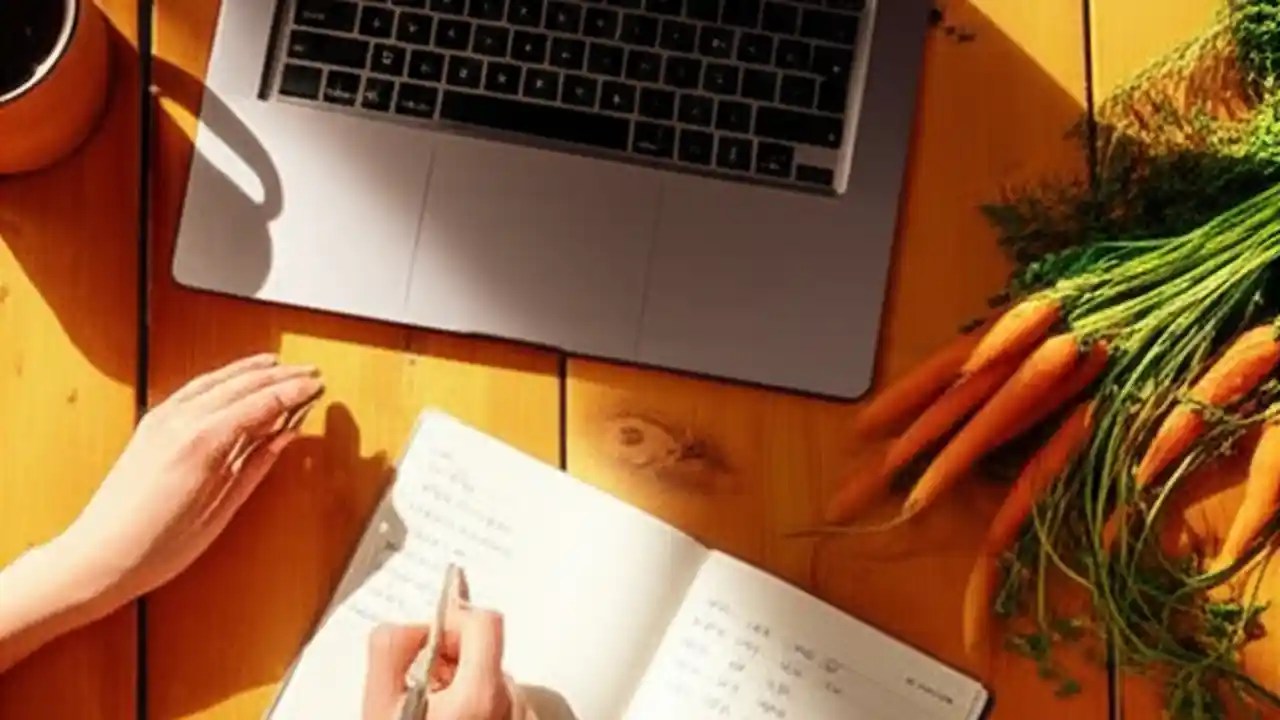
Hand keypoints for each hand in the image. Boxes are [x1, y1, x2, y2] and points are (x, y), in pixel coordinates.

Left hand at [61, 353, 322, 606]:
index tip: (317, 384)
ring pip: (216, 380)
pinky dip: (221, 379)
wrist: (98, 555)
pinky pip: (194, 388)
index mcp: (202, 442)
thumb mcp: (221, 508)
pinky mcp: (151, 425)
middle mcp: (180, 421)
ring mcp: (161, 419)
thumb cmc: (155, 546)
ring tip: (278, 366)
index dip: (293, 391)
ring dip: (251, 371)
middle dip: (279, 375)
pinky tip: (234, 380)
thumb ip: (255, 463)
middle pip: (241, 384)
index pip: (261, 402)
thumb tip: (283, 435)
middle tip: (310, 373)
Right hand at [363, 606, 525, 719]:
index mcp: (479, 694)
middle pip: (488, 649)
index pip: (485, 622)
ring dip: (466, 682)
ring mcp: (522, 716)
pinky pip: (505, 700)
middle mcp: (512, 704)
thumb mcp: (379, 706)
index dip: (456, 618)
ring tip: (436, 710)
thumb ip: (390, 652)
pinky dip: (481, 705)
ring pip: (494, 676)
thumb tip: (413, 625)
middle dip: (455, 656)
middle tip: (425, 681)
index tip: (434, 635)